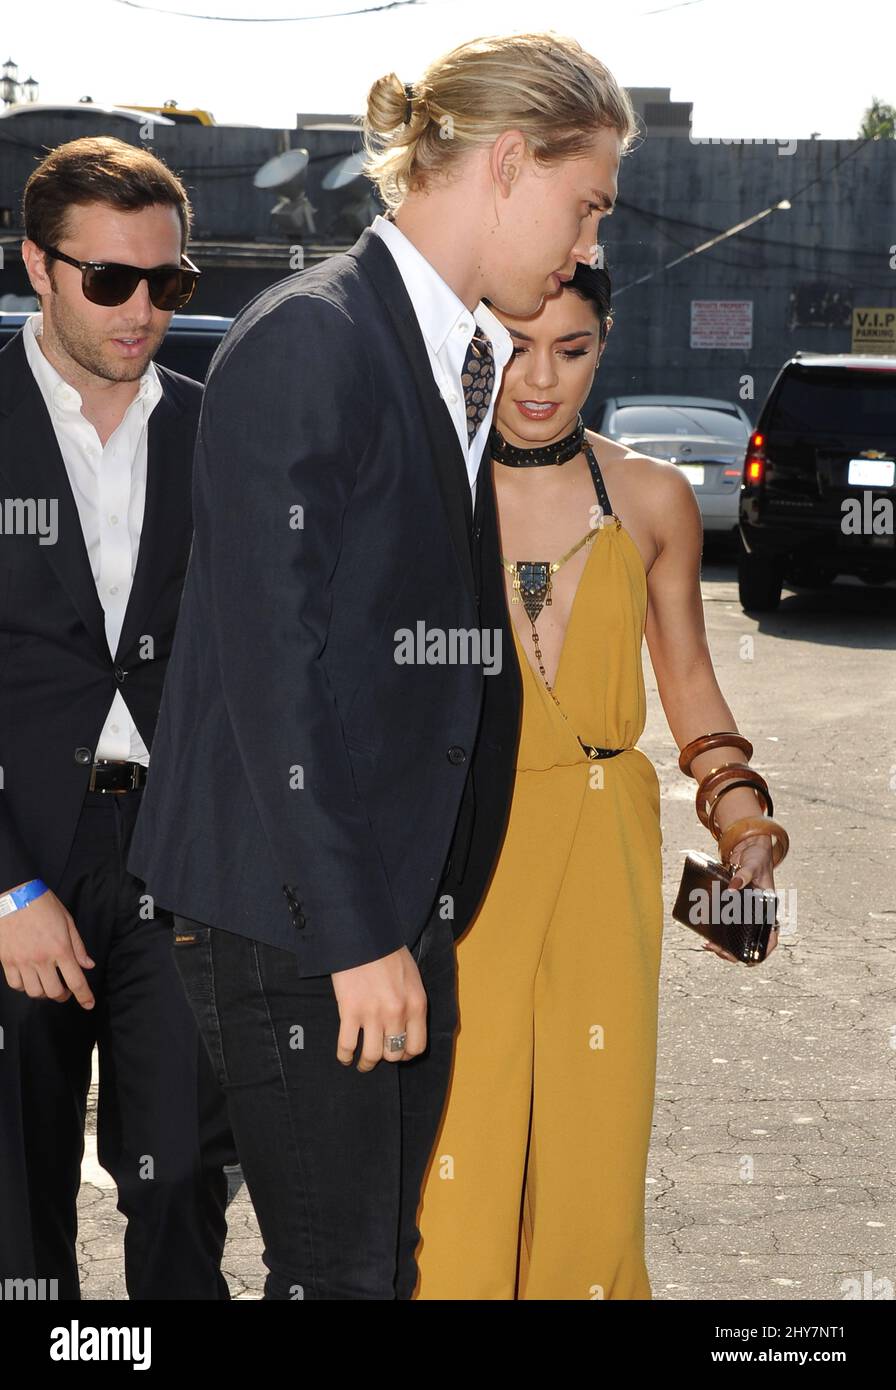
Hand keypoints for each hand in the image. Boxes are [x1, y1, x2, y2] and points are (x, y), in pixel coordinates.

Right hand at [0, 888, 95, 1006]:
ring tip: (46, 983)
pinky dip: (24, 986)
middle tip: (65, 990)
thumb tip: (87, 965)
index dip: (84, 996)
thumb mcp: (67, 921)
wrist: (14, 895)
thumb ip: (77, 946)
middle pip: (54, 992)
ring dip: (43, 992)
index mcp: (60, 948)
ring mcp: (22, 961)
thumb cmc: (42, 904)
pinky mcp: (6, 961)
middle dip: (63, 995)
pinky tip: (29, 978)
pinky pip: (16, 984)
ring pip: (34, 992)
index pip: (76, 980)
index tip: (89, 1004)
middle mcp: (41, 959)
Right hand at [331, 945, 426, 1070]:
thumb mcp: (413, 979)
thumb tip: (406, 1028)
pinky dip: (345, 1056)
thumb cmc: (389, 954)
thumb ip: (412, 1005)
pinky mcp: (350, 1012)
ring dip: (366, 1064)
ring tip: (362, 1063)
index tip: (398, 1052)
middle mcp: (397, 1014)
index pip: (416, 1047)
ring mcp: (373, 1015)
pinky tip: (345, 1057)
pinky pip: (347, 1045)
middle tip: (378, 1053)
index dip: (406, 1054)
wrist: (365, 937)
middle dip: (386, 1057)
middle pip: (394, 1054)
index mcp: (416, 1005)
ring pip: (372, 1056)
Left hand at [701, 835, 777, 964]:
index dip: (763, 951)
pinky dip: (717, 932)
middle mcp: (757, 914)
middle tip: (717, 949)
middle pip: (749, 942)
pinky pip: (726, 924)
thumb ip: (743, 875)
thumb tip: (732, 887)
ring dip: (724, 946)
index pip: (771, 937)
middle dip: (733, 951)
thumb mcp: (752, 865)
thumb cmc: (756, 856)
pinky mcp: (732, 906)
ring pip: (736, 937)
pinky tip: (705, 935)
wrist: (748, 845)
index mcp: (768, 909)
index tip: (750, 960)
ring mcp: (744, 912)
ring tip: (709, 945)